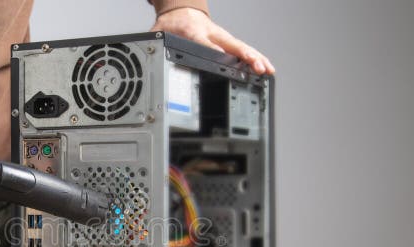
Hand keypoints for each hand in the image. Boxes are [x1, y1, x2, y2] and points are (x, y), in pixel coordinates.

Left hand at [152, 8, 274, 74]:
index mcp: (193, 32)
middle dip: (244, 57)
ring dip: (255, 59)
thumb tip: (146, 50)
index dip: (214, 51)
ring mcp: (221, 37)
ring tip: (267, 70)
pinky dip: (256, 58)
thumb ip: (154, 42)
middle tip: (255, 66)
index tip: (223, 59)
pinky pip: (243, 49)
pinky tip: (266, 67)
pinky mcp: (227, 41)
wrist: (182, 9)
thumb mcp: (158, 32)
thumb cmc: (172, 23)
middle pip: (230, 46)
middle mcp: (211, 33)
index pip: (205, 43)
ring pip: (241, 48)